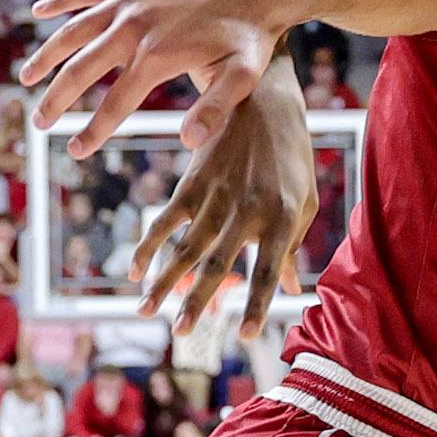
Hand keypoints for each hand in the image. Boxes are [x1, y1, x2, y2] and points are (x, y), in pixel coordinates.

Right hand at [21, 0, 298, 156]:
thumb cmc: (250, 35)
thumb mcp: (241, 77)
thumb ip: (215, 109)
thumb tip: (187, 141)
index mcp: (157, 55)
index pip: (116, 102)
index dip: (94, 130)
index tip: (77, 152)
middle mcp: (134, 26)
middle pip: (83, 68)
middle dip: (57, 99)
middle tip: (40, 123)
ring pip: (74, 30)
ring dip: (47, 54)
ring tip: (26, 77)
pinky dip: (61, 2)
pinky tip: (37, 13)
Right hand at [128, 57, 319, 339]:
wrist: (263, 101)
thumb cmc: (293, 158)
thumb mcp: (304, 201)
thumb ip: (294, 247)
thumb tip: (294, 289)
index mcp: (280, 219)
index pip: (268, 271)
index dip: (255, 304)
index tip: (243, 336)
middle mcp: (246, 211)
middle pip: (217, 264)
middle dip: (198, 301)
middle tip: (182, 334)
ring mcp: (216, 197)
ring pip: (184, 247)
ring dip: (164, 281)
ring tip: (147, 311)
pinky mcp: (192, 183)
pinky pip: (165, 220)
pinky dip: (147, 246)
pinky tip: (132, 271)